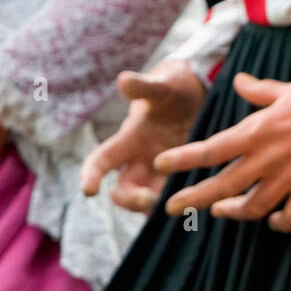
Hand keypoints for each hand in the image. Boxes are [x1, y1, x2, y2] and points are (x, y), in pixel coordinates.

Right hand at [80, 61, 204, 211]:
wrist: (202, 90)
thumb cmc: (175, 87)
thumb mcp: (163, 86)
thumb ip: (144, 86)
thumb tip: (124, 80)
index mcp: (130, 139)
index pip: (102, 160)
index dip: (91, 174)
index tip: (88, 191)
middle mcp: (142, 159)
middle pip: (123, 189)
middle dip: (130, 200)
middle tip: (151, 200)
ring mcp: (164, 170)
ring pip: (151, 198)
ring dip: (158, 207)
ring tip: (177, 210)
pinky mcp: (186, 175)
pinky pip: (180, 197)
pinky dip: (184, 205)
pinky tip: (198, 209)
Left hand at [156, 71, 290, 231]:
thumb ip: (262, 91)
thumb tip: (239, 81)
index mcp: (260, 130)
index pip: (211, 148)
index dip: (183, 159)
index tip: (162, 164)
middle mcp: (270, 158)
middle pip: (222, 184)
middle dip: (193, 198)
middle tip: (172, 209)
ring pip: (253, 206)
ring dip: (233, 212)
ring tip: (221, 212)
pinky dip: (282, 223)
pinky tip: (276, 222)